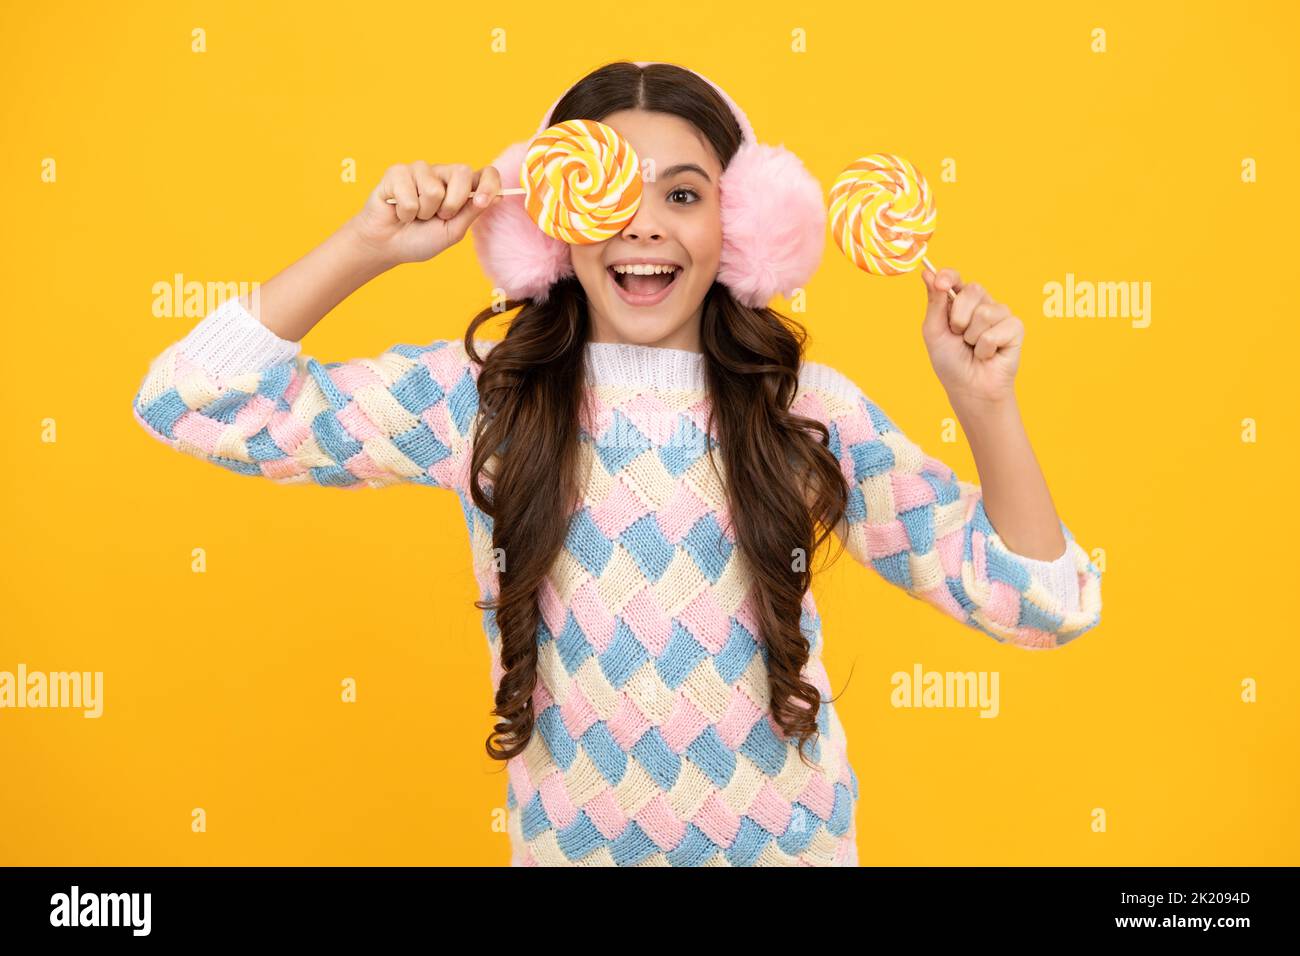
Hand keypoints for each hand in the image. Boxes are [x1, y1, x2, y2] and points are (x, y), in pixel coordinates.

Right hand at [347, 162, 501, 266]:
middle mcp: (442, 174)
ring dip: (424, 212)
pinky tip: (399, 211)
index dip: (490, 184)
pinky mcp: (397, 172)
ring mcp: (419, 170)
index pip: (486, 173)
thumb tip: (498, 196)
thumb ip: (472, 212)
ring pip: (433, 189)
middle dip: (451, 204)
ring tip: (415, 215)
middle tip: (437, 217)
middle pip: (462, 173)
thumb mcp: (452, 231)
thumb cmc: (420, 239)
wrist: (387, 246)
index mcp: (461, 188)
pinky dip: (405, 211)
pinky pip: (409, 193)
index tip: (483, 202)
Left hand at [920, 267, 1022, 406]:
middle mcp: (980, 304)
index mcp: (958, 302)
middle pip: (973, 290)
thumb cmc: (950, 362)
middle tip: (958, 335)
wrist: (969, 388)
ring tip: (974, 348)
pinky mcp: (1015, 328)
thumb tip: (927, 272)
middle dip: (959, 317)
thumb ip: (934, 302)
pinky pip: (998, 329)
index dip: (949, 276)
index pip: (955, 277)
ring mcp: (999, 314)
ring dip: (973, 337)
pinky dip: (986, 347)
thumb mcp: (934, 332)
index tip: (942, 283)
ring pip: (985, 312)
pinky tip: (988, 354)